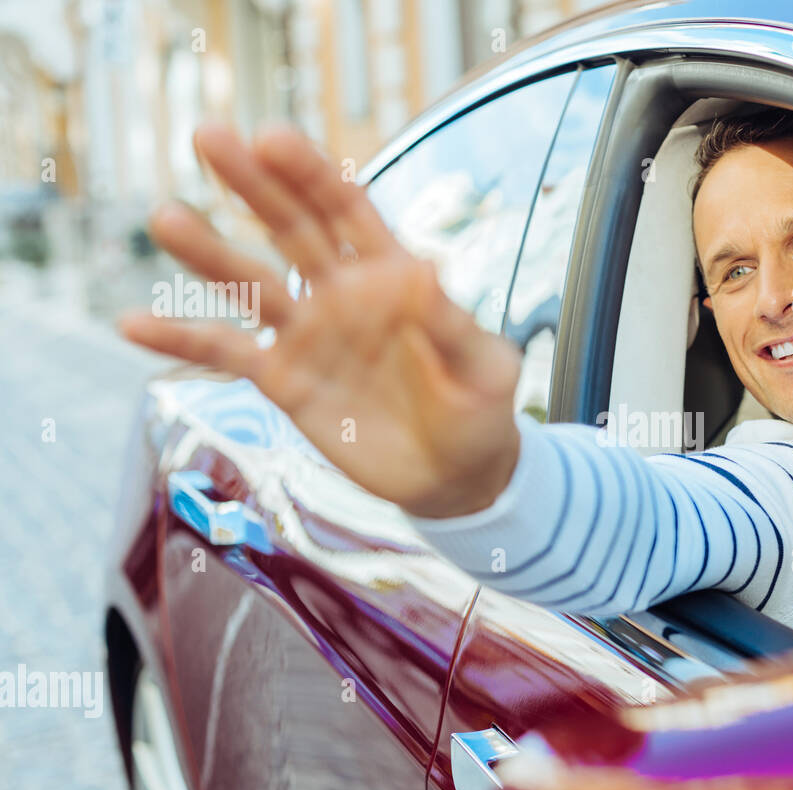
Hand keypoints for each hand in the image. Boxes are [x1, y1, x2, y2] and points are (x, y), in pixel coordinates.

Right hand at [118, 122, 523, 517]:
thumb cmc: (481, 412)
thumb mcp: (485, 369)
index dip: (311, 173)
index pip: (347, 209)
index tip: (273, 137)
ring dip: (208, 254)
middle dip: (252, 183)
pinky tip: (133, 324)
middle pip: (290, 226)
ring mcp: (310, 334)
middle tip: (209, 136)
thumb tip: (427, 270)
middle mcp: (342, 292)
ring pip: (251, 283)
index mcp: (394, 274)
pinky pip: (227, 356)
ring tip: (165, 218)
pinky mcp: (286, 380)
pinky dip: (183, 342)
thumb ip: (454, 326)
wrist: (458, 476)